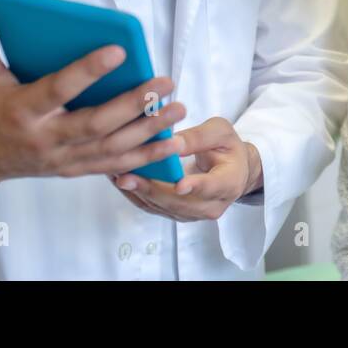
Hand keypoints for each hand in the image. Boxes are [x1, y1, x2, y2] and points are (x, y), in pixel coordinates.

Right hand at [0, 0, 186, 197]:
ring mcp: (63, 159)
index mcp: (22, 110)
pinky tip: (171, 142)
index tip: (119, 50)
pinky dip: (145, 157)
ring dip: (149, 130)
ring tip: (177, 107)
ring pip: (111, 148)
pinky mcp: (76, 169)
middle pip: (95, 124)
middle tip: (164, 82)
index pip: (58, 89)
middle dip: (133, 105)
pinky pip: (115, 166)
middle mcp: (45, 139)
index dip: (87, 71)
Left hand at [109, 116, 261, 221]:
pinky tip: (119, 180)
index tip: (180, 184)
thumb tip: (173, 143)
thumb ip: (199, 137)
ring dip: (137, 191)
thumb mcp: (220, 132)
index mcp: (229, 182)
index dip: (196, 186)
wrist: (232, 170)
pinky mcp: (177, 214)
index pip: (212, 186)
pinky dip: (135, 194)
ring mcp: (193, 214)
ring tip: (115, 175)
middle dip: (151, 189)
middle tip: (126, 177)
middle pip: (179, 202)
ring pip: (162, 206)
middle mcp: (212, 205)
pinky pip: (153, 207)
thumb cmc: (227, 147)